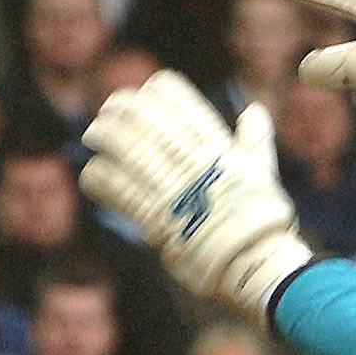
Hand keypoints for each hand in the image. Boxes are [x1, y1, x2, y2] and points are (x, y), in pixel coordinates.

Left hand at [80, 71, 314, 313]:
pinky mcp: (155, 217)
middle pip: (151, 123)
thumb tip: (255, 110)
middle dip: (125, 109)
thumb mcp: (262, 174)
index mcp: (220, 151)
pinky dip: (102, 178)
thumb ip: (254, 141)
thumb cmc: (262, 221)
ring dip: (107, 137)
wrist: (255, 264)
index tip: (146, 90)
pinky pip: (119, 190)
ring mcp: (174, 190)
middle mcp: (195, 165)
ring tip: (93, 132)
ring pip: (130, 150)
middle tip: (110, 106)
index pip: (186, 107)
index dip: (161, 93)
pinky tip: (93, 172)